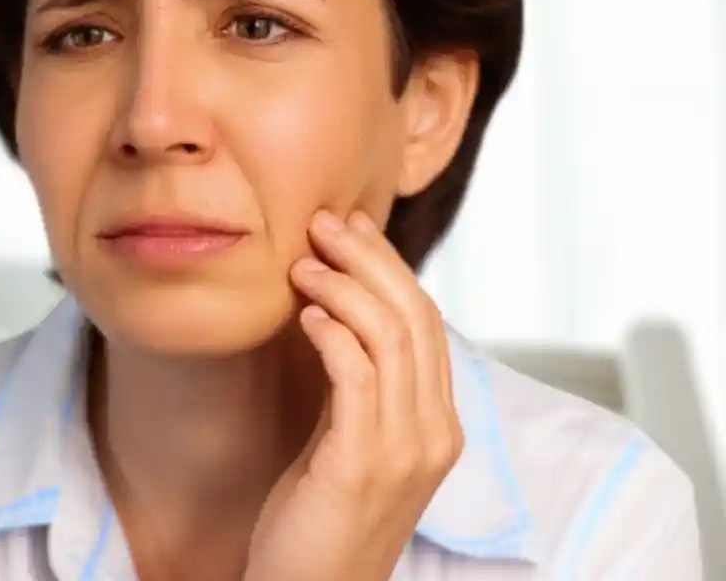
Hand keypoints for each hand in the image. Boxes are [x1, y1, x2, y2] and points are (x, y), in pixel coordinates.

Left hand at [243, 209, 463, 580]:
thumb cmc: (318, 518)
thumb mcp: (346, 440)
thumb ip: (356, 385)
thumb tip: (338, 313)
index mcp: (438, 423)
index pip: (426, 322)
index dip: (389, 266)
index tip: (348, 226)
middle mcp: (434, 433)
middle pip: (415, 316)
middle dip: (369, 258)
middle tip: (323, 222)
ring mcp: (404, 451)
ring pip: (390, 337)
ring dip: (343, 287)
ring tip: (301, 264)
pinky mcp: (361, 465)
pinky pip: (357, 379)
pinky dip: (332, 334)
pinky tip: (302, 315)